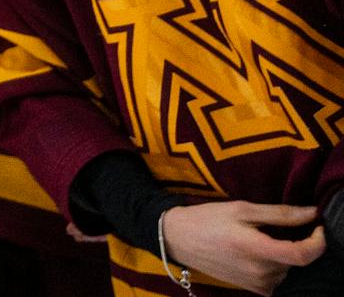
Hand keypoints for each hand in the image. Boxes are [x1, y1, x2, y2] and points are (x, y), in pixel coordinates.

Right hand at [160, 201, 324, 293]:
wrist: (178, 239)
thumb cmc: (207, 219)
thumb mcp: (242, 209)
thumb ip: (279, 213)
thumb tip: (312, 213)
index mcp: (256, 250)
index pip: (302, 254)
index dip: (318, 241)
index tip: (317, 226)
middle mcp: (260, 273)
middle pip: (295, 259)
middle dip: (294, 241)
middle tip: (272, 226)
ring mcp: (258, 284)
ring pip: (288, 268)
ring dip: (283, 253)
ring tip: (259, 237)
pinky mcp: (255, 290)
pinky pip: (278, 276)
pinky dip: (275, 263)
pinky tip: (255, 250)